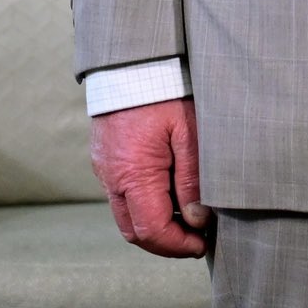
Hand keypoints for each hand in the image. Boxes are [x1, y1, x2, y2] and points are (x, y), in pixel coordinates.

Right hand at [90, 97, 210, 257]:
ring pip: (126, 215)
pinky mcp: (105, 160)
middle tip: (197, 240)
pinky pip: (122, 195)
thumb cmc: (166, 92)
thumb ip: (193, 178)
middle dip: (166, 243)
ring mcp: (105, 170)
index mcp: (133, 174)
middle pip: (134, 231)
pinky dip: (145, 205)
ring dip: (155, 225)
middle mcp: (112, 178)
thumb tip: (198, 219)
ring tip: (188, 219)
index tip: (202, 245)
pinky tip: (171, 195)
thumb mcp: (189, 132)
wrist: (133, 61)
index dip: (178, 245)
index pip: (152, 230)